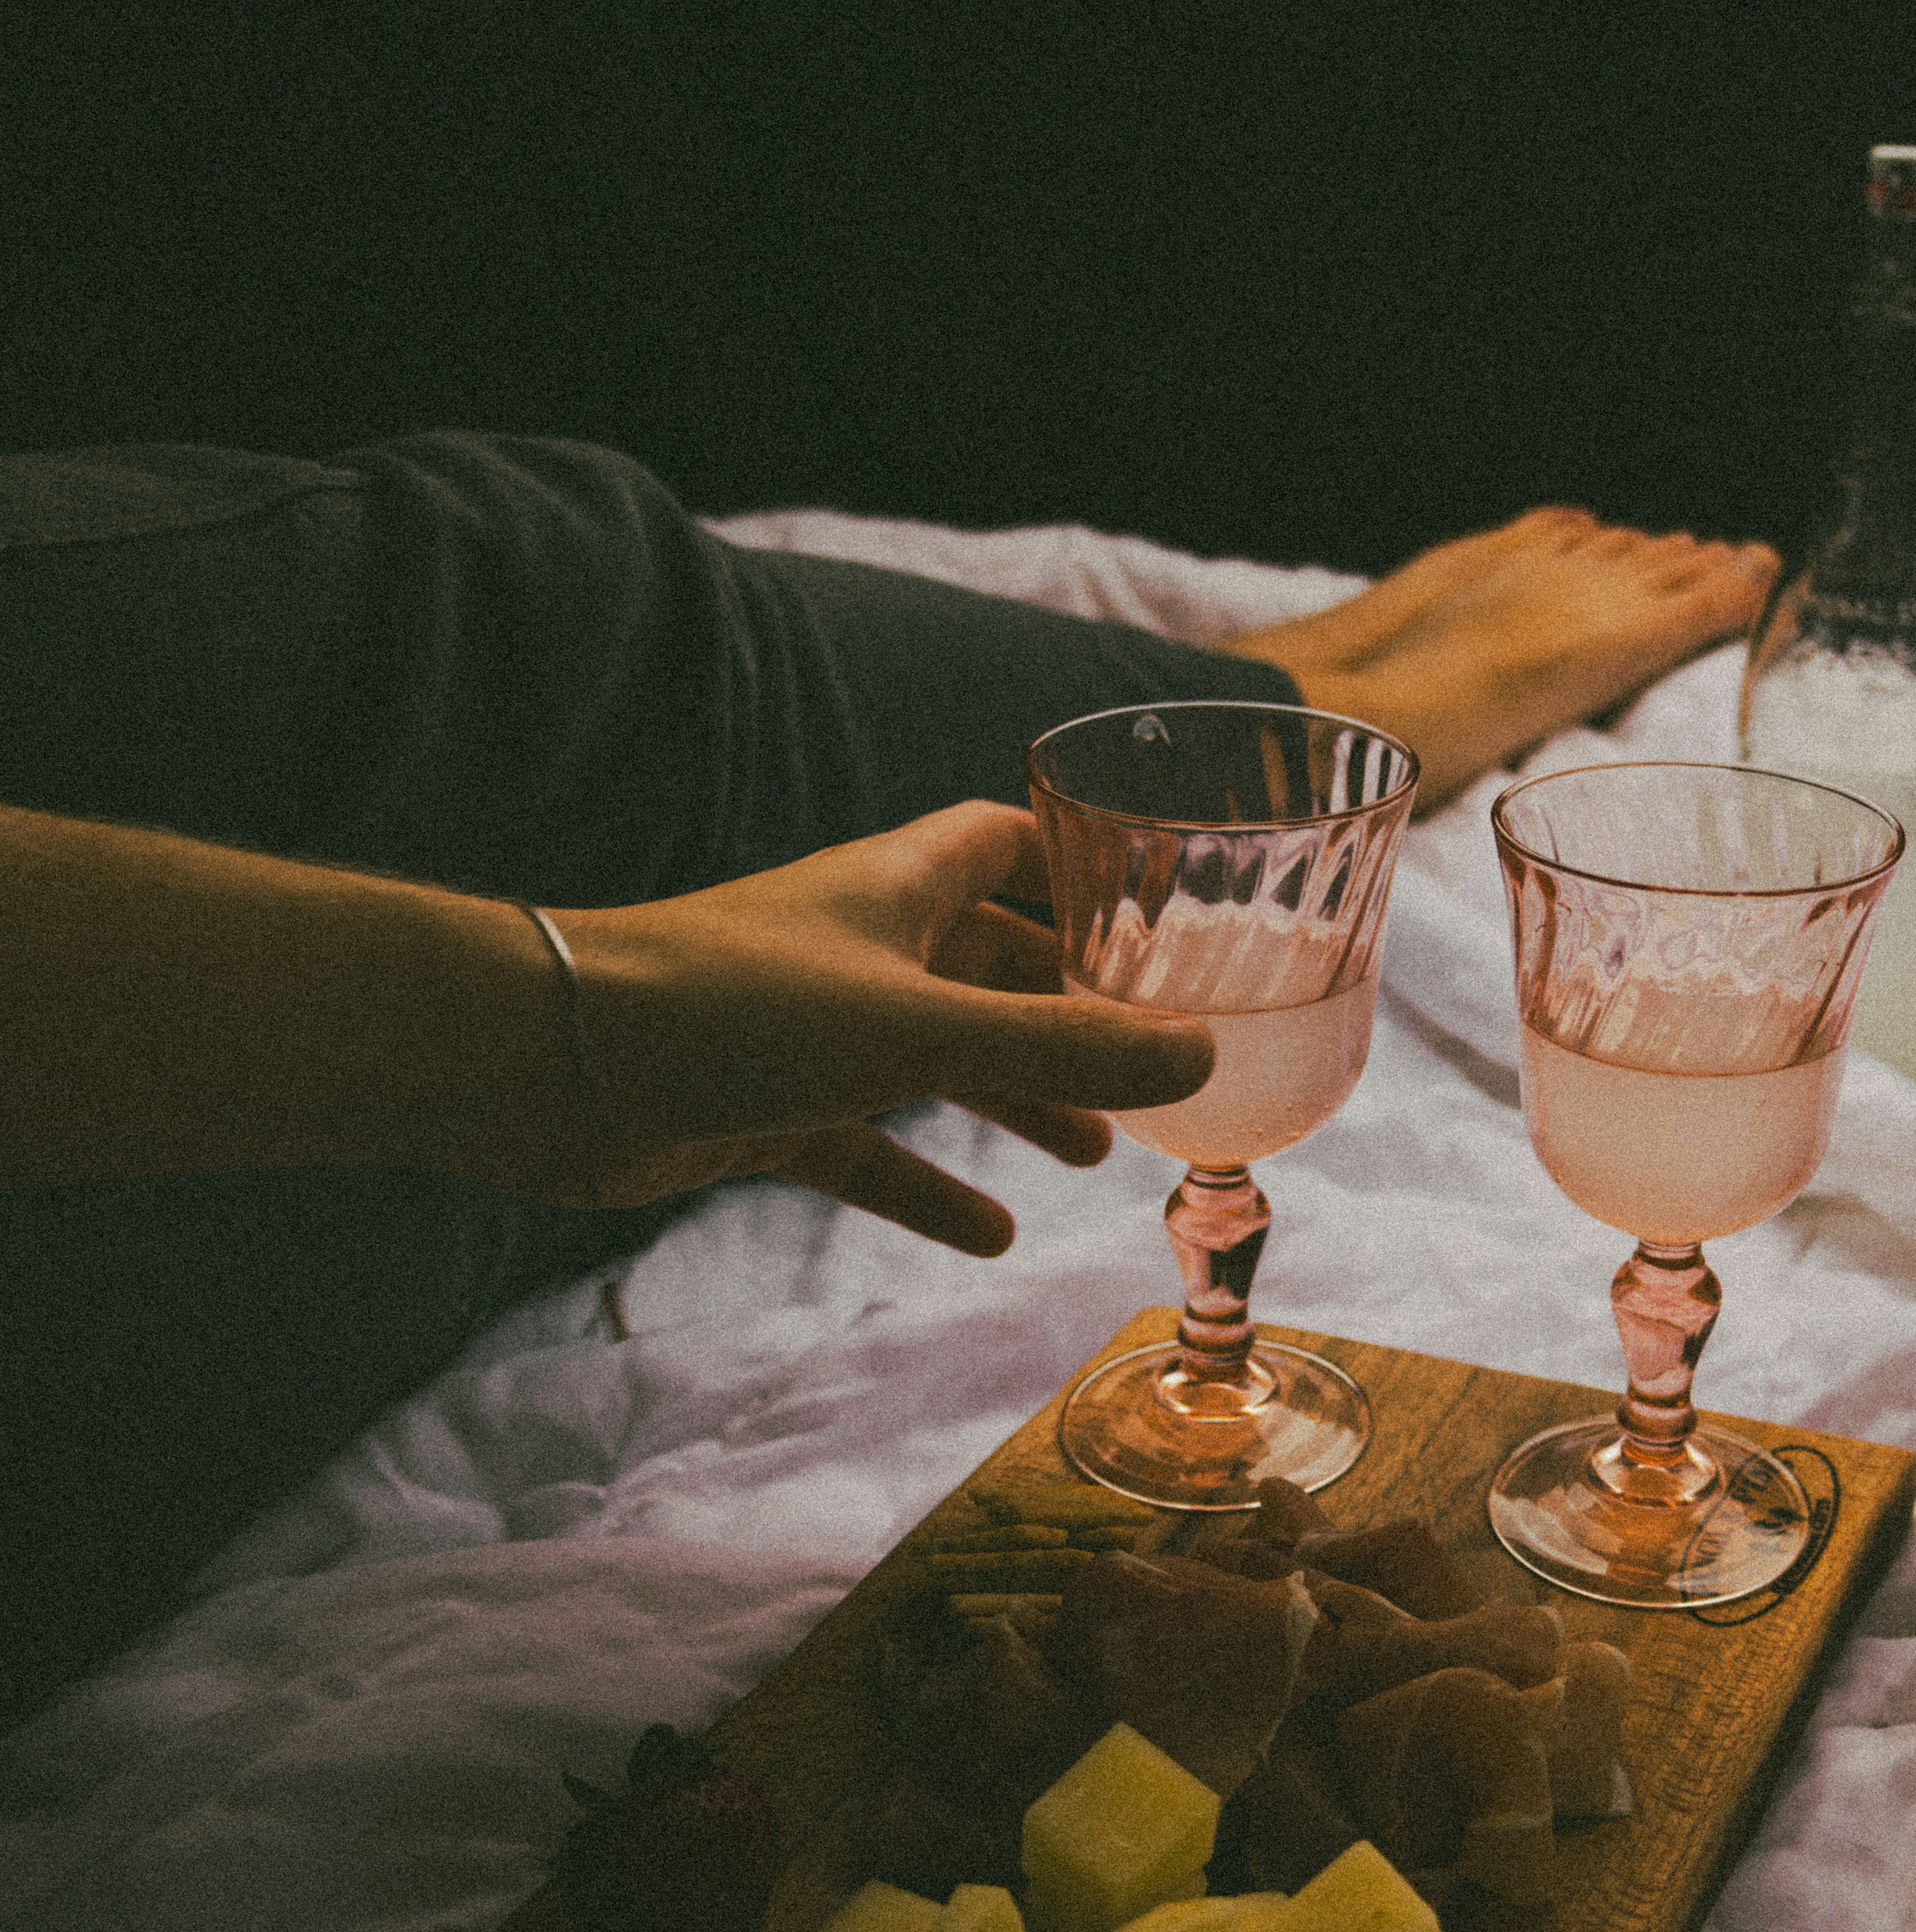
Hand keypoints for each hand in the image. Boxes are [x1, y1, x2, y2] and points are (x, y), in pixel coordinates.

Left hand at [534, 801, 1213, 1254]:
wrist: (550, 1063)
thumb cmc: (735, 1008)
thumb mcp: (923, 1030)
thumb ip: (1063, 1050)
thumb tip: (1201, 1057)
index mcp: (902, 886)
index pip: (1011, 844)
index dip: (1082, 868)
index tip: (1157, 911)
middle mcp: (865, 945)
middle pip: (993, 963)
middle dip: (1071, 1012)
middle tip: (1150, 1062)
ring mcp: (816, 1028)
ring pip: (941, 1059)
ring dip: (1014, 1100)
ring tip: (1093, 1153)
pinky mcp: (769, 1103)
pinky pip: (870, 1146)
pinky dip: (927, 1184)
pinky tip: (988, 1235)